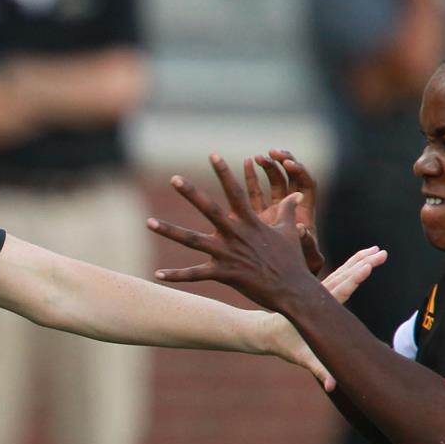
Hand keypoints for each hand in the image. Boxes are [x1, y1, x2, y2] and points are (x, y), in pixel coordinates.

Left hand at [147, 154, 344, 310]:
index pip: (235, 192)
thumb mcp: (289, 231)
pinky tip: (157, 275)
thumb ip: (287, 211)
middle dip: (191, 193)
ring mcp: (227, 254)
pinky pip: (195, 275)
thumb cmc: (290, 260)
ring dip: (169, 231)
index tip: (213, 155)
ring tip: (148, 222)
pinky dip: (176, 276)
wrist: (292, 289)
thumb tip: (296, 194)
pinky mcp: (223, 273)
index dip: (224, 173)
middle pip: (209, 209)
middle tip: (174, 178)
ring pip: (192, 240)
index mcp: (249, 222)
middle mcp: (235, 234)